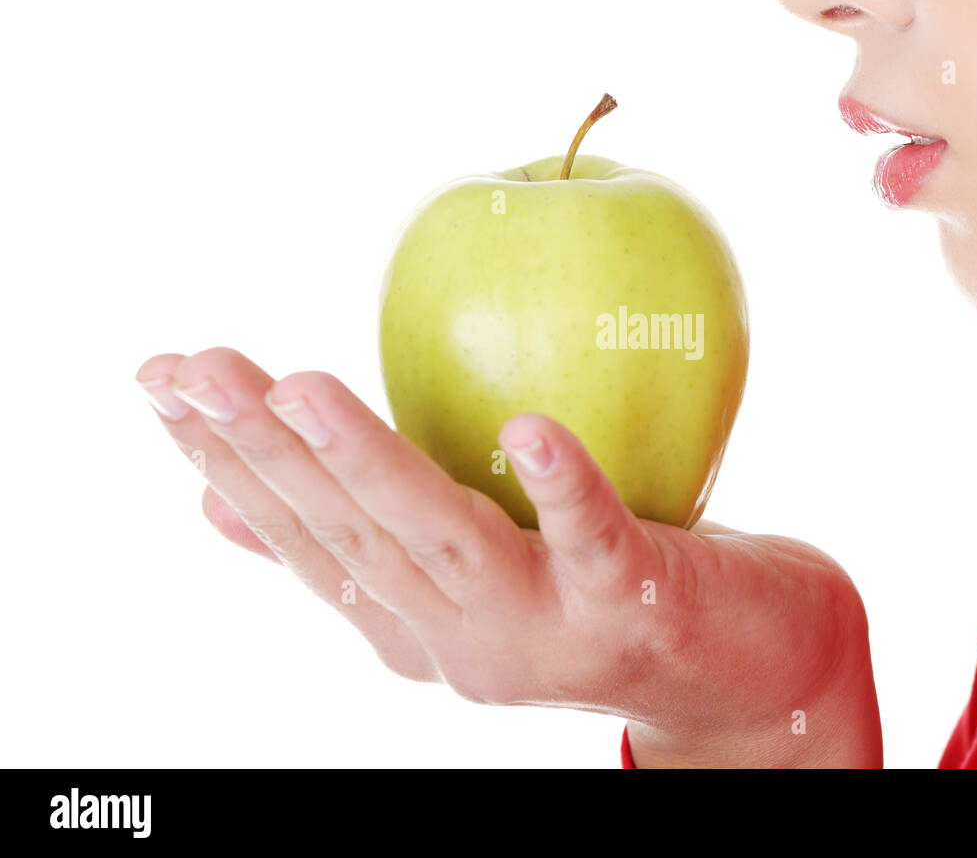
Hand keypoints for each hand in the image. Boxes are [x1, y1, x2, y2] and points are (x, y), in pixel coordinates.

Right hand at [137, 347, 881, 766]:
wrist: (753, 673)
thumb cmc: (604, 592)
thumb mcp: (478, 571)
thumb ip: (371, 544)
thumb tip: (224, 509)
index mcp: (417, 630)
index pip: (303, 541)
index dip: (226, 465)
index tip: (159, 382)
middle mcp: (464, 645)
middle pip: (351, 539)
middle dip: (262, 453)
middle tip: (190, 367)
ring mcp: (548, 634)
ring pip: (443, 541)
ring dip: (367, 464)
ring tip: (296, 387)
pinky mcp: (632, 607)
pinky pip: (593, 540)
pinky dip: (560, 488)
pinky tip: (528, 427)